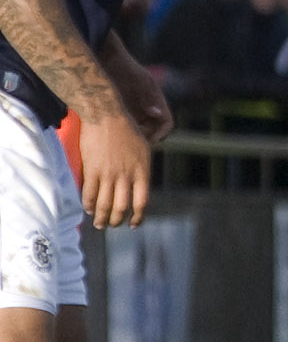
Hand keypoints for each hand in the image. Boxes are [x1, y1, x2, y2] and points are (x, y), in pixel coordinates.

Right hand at [79, 109, 150, 227]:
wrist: (107, 116)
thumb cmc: (127, 130)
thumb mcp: (144, 150)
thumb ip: (141, 169)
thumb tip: (139, 187)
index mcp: (142, 171)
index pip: (142, 201)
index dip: (138, 216)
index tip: (133, 224)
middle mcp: (126, 175)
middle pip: (122, 207)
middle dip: (117, 220)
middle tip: (113, 225)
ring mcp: (108, 174)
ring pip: (105, 204)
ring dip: (102, 217)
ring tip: (100, 224)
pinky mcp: (92, 170)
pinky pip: (89, 193)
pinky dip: (88, 205)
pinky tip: (88, 210)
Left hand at [103, 45, 173, 143]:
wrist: (104, 57)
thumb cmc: (122, 67)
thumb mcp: (135, 81)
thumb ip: (147, 97)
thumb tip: (156, 114)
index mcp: (156, 99)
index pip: (166, 122)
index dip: (161, 133)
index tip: (149, 140)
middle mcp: (147, 106)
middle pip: (153, 129)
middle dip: (145, 137)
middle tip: (129, 140)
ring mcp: (134, 107)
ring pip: (139, 128)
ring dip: (133, 134)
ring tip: (119, 136)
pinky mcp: (121, 108)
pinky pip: (127, 124)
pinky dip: (122, 129)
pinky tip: (111, 130)